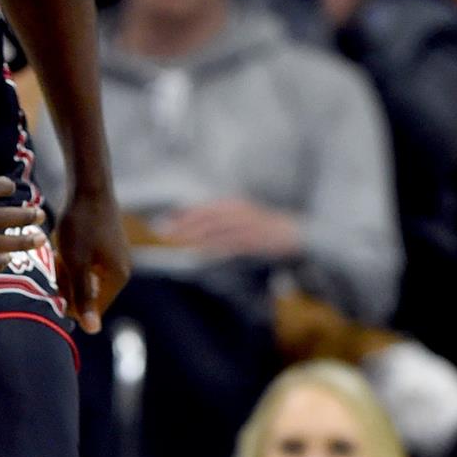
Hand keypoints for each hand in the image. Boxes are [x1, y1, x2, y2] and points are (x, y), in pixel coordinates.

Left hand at [54, 188, 129, 334]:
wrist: (88, 186)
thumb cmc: (81, 224)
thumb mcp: (76, 262)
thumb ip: (83, 296)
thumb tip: (92, 331)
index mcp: (117, 278)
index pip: (90, 309)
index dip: (68, 300)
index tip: (56, 277)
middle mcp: (120, 272)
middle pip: (86, 294)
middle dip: (67, 282)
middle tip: (57, 260)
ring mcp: (114, 259)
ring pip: (82, 278)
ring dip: (66, 270)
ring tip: (59, 251)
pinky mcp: (105, 248)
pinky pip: (84, 265)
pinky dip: (70, 259)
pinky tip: (62, 245)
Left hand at [158, 199, 301, 259]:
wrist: (292, 232)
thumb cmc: (262, 226)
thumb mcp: (238, 216)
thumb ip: (217, 219)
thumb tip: (191, 226)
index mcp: (233, 204)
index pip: (203, 208)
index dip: (182, 215)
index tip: (165, 221)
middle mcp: (238, 212)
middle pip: (205, 217)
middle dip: (183, 224)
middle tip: (165, 232)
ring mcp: (245, 226)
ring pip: (215, 230)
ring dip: (194, 235)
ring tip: (178, 240)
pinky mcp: (253, 240)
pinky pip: (229, 244)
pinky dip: (213, 247)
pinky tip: (200, 251)